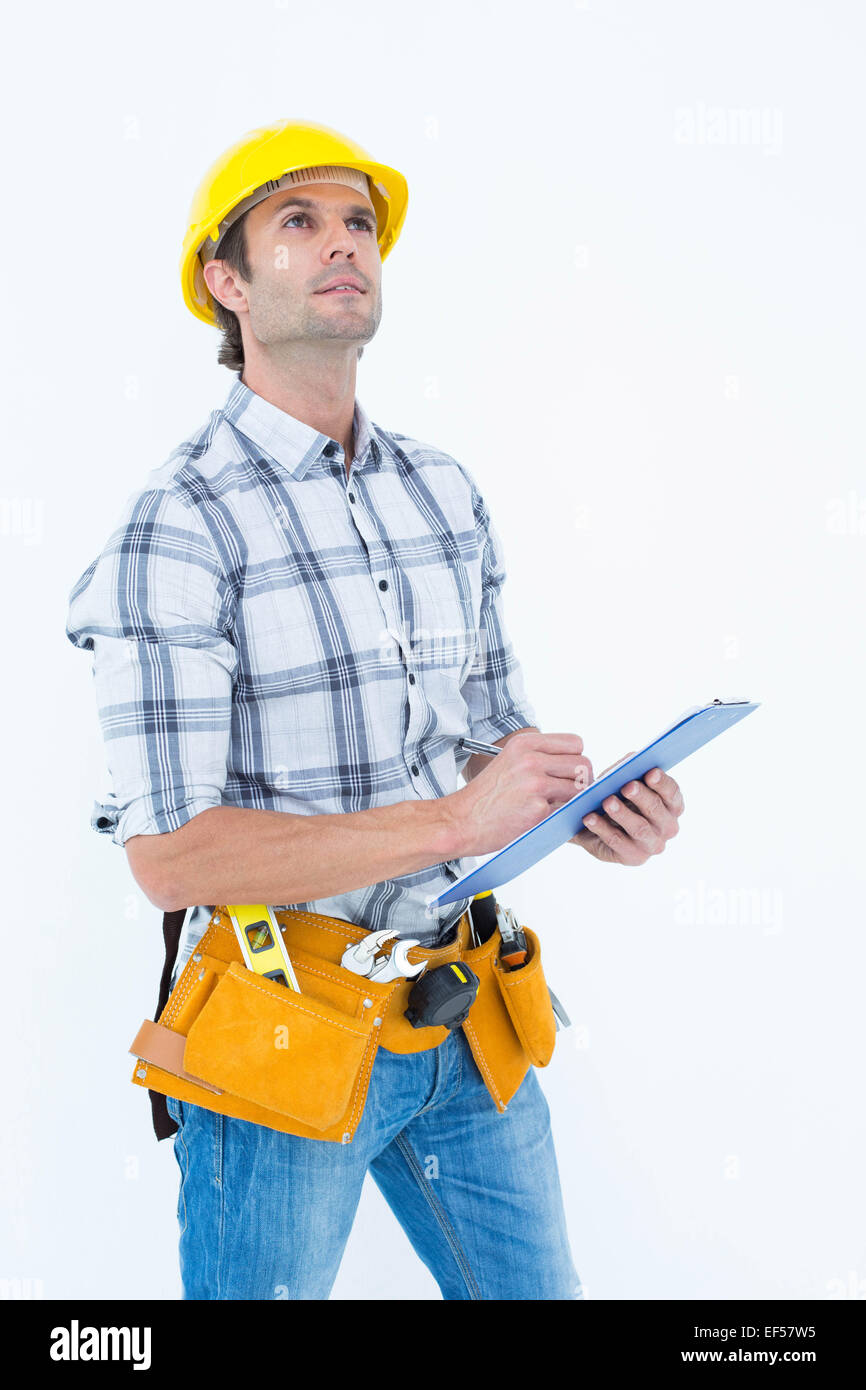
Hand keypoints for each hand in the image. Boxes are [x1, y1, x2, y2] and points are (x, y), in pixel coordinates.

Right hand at [447, 730, 593, 856]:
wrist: (460, 821)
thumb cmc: (486, 796)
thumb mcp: (509, 762)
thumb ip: (540, 758)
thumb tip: (577, 765)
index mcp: (524, 743)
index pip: (575, 743)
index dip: (575, 760)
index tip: (566, 773)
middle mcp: (531, 759)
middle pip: (583, 764)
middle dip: (580, 780)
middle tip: (565, 793)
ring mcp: (535, 783)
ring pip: (580, 787)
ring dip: (572, 799)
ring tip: (552, 805)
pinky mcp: (537, 808)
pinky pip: (566, 809)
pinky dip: (558, 816)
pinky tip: (539, 818)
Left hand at [569, 756, 683, 864]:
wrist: (594, 821)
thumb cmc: (616, 795)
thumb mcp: (621, 779)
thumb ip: (628, 768)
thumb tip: (631, 759)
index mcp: (672, 805)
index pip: (673, 793)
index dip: (662, 783)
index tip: (650, 772)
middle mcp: (668, 827)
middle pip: (656, 811)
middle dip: (641, 797)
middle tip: (627, 786)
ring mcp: (652, 845)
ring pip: (639, 828)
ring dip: (623, 814)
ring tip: (607, 801)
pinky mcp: (633, 857)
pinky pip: (617, 842)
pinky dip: (602, 828)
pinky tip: (589, 817)